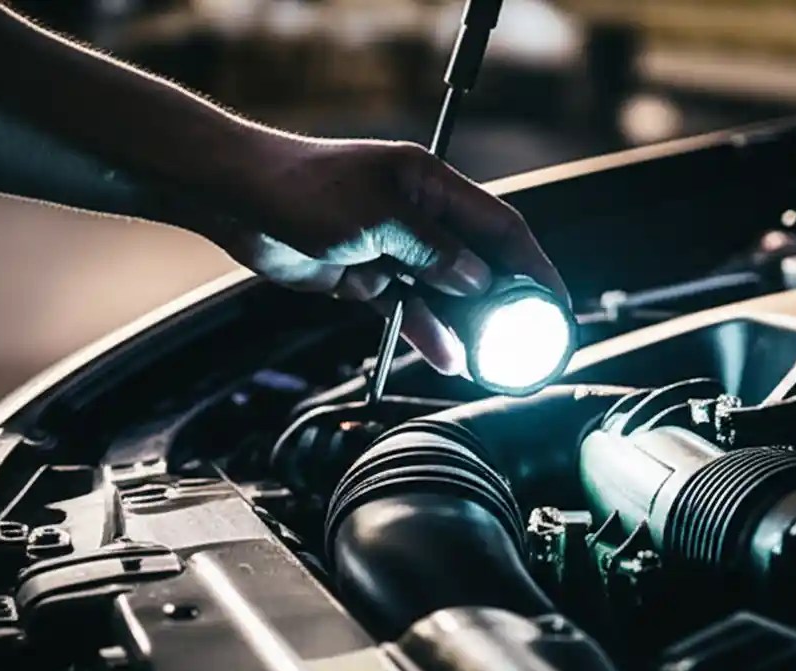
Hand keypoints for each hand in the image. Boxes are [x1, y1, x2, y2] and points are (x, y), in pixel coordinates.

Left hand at [205, 137, 566, 375]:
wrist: (238, 199)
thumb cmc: (301, 188)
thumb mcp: (378, 219)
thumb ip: (434, 253)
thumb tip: (479, 281)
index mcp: (431, 185)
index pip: (501, 227)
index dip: (533, 265)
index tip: (556, 301)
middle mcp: (420, 215)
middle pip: (478, 263)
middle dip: (505, 303)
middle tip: (530, 340)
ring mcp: (395, 247)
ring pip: (446, 292)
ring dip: (468, 325)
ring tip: (490, 360)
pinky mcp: (368, 275)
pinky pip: (410, 309)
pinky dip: (429, 332)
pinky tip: (448, 356)